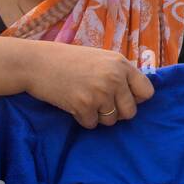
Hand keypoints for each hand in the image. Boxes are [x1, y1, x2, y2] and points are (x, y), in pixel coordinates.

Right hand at [24, 41, 154, 128]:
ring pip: (111, 121)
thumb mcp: (101, 59)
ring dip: (98, 116)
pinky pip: (91, 124)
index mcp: (121, 64)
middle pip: (130, 112)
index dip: (135, 99)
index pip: (147, 92)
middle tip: (100, 102)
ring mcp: (100, 92)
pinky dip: (82, 119)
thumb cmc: (68, 60)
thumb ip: (119, 73)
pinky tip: (72, 102)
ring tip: (83, 98)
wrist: (36, 63)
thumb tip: (138, 95)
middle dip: (116, 112)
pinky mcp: (84, 105)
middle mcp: (114, 78)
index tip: (123, 98)